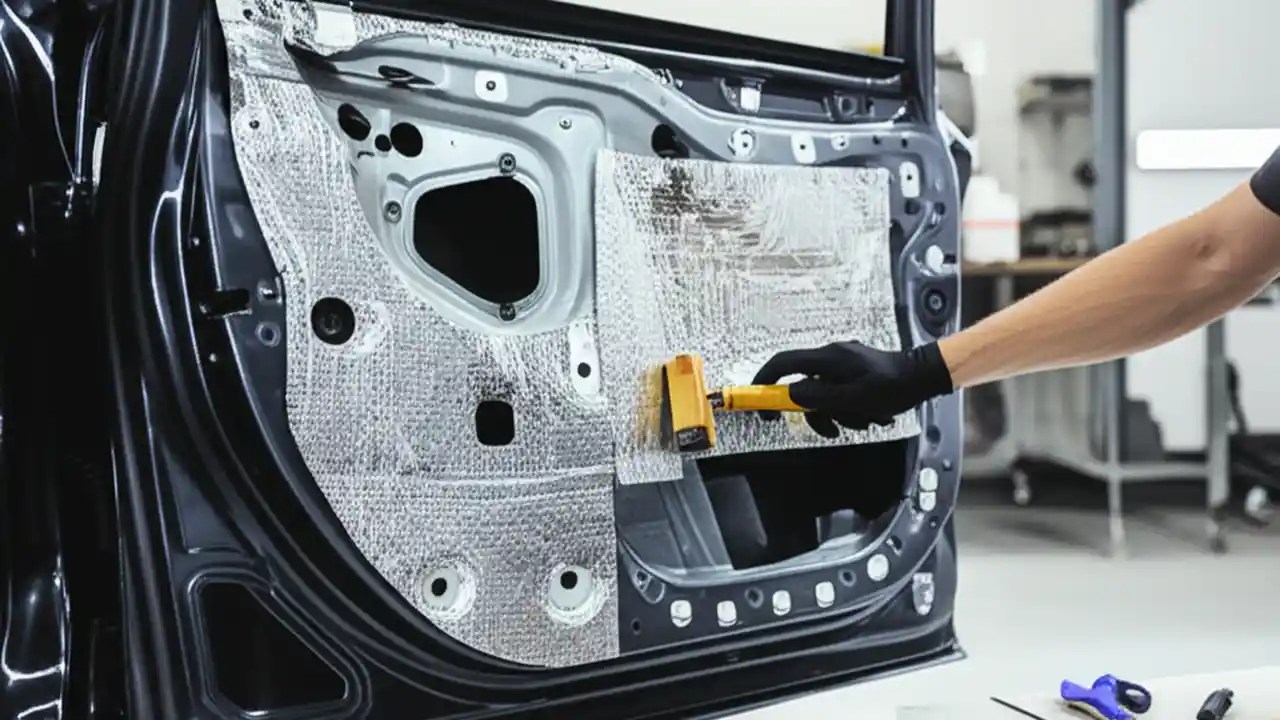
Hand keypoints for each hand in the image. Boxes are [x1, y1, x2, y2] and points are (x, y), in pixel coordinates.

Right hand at [752, 341, 952, 437]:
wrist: (923, 376)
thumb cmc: (893, 386)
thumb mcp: (855, 398)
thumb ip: (820, 397)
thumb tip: (792, 395)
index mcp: (827, 358)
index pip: (782, 363)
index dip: (764, 381)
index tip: (758, 402)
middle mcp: (831, 356)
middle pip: (803, 386)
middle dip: (818, 412)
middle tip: (830, 430)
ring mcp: (842, 364)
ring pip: (823, 395)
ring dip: (838, 415)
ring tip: (864, 423)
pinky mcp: (853, 372)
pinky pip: (838, 393)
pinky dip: (849, 409)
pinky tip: (870, 416)